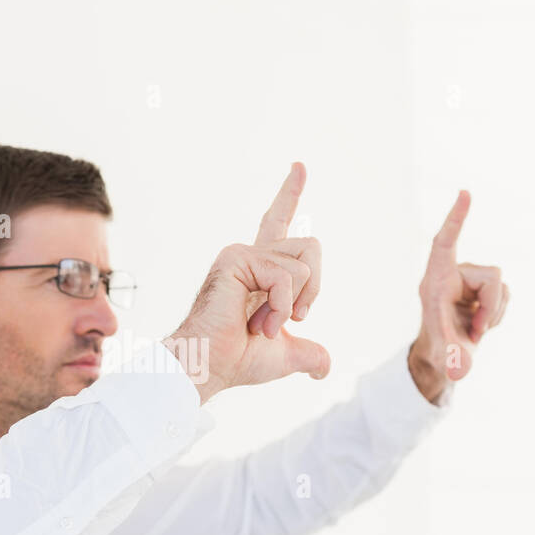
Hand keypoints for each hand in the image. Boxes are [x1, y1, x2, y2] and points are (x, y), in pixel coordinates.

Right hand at [163, 162, 329, 402]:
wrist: (210, 369)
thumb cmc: (236, 360)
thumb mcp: (285, 355)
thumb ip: (308, 353)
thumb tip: (324, 369)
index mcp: (260, 269)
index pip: (279, 222)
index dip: (290, 193)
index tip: (300, 165)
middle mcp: (250, 254)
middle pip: (312, 247)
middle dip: (313, 290)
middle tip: (291, 320)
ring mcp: (241, 254)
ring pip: (304, 264)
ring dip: (294, 304)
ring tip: (262, 325)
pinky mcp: (236, 259)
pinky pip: (286, 277)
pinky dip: (281, 307)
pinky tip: (257, 323)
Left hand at [409, 189, 509, 402]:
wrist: (445, 352)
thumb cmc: (438, 347)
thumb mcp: (446, 355)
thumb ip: (454, 360)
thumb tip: (460, 372)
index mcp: (436, 279)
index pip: (445, 242)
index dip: (455, 219)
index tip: (465, 193)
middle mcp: (453, 273)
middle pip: (492, 275)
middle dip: (492, 307)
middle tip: (478, 330)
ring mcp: (471, 279)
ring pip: (501, 287)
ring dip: (493, 313)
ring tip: (475, 328)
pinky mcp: (484, 286)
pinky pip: (505, 294)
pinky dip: (498, 313)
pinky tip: (483, 323)